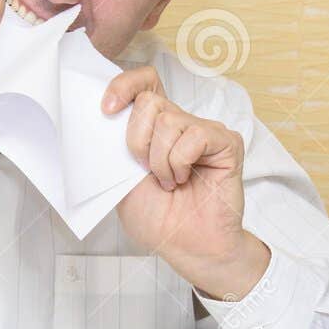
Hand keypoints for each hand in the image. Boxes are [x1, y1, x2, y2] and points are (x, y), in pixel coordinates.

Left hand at [105, 67, 270, 299]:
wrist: (187, 246)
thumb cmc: (157, 218)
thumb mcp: (120, 178)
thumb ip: (114, 145)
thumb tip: (102, 114)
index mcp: (154, 127)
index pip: (143, 82)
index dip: (124, 85)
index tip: (106, 109)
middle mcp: (180, 123)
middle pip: (149, 102)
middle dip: (137, 141)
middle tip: (147, 171)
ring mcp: (204, 131)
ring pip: (169, 121)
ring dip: (160, 161)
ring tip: (170, 181)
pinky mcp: (226, 142)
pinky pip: (195, 136)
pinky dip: (181, 162)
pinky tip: (186, 179)